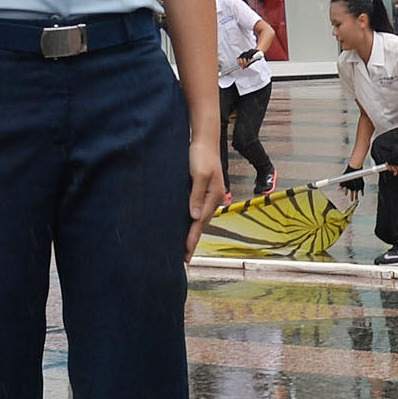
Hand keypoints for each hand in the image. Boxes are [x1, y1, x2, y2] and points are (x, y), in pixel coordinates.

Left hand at [183, 137, 225, 257]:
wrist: (204, 140)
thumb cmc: (201, 155)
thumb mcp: (199, 175)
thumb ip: (196, 196)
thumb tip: (194, 218)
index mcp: (213, 197)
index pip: (200, 224)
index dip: (192, 240)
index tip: (185, 255)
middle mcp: (213, 199)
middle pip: (201, 224)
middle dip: (192, 240)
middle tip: (184, 258)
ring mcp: (209, 195)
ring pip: (199, 218)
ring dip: (192, 231)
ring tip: (184, 246)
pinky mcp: (202, 190)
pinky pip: (197, 209)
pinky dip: (191, 220)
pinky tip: (185, 224)